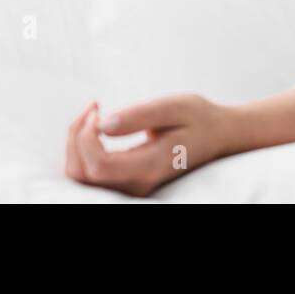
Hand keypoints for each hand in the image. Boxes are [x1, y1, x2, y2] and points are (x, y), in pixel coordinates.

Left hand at [65, 95, 234, 197]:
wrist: (218, 136)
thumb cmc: (198, 118)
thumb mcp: (174, 106)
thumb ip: (139, 116)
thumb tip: (103, 124)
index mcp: (150, 166)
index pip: (98, 166)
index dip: (86, 137)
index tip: (98, 108)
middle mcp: (137, 184)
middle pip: (82, 174)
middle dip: (76, 137)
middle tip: (94, 107)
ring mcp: (131, 187)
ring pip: (81, 176)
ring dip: (77, 143)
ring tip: (93, 114)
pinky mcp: (126, 182)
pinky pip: (90, 173)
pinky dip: (83, 148)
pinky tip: (97, 126)